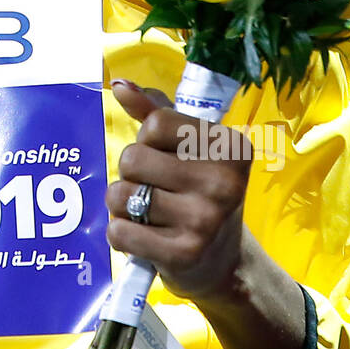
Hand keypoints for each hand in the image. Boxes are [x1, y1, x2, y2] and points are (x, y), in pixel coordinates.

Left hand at [105, 79, 251, 304]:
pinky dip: (120, 234)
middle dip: (132, 174)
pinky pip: (119, 231)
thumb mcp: (187, 151)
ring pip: (121, 195)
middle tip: (156, 190)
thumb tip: (118, 84)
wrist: (223, 264)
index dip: (148, 141)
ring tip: (148, 214)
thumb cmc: (199, 194)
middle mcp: (224, 182)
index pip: (155, 123)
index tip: (168, 159)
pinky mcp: (184, 254)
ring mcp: (206, 220)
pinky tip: (144, 238)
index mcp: (231, 147)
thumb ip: (154, 113)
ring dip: (123, 205)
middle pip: (133, 158)